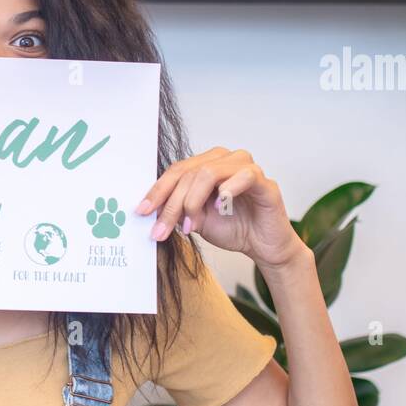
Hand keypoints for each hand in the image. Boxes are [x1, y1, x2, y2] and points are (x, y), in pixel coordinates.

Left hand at [136, 147, 305, 269]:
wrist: (262, 246)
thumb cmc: (232, 227)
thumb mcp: (195, 220)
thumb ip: (177, 211)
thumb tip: (152, 211)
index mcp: (207, 164)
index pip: (176, 171)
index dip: (157, 191)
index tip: (142, 211)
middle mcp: (225, 159)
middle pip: (188, 173)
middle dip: (171, 204)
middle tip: (161, 230)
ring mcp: (245, 167)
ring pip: (208, 173)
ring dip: (193, 201)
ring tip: (190, 226)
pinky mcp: (264, 181)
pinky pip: (244, 176)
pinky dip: (227, 190)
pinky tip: (219, 206)